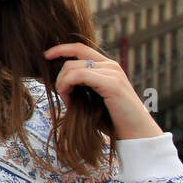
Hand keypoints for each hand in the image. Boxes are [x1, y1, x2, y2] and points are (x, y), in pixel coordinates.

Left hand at [43, 43, 162, 140]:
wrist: (137, 134)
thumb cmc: (113, 120)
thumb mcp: (93, 100)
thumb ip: (80, 87)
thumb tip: (57, 83)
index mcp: (107, 66)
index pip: (80, 48)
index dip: (61, 49)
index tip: (46, 56)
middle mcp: (111, 65)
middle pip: (72, 60)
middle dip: (60, 78)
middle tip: (62, 97)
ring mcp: (112, 72)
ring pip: (73, 68)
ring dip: (62, 85)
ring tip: (67, 101)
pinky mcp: (112, 83)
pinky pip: (79, 76)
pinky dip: (67, 87)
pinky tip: (69, 101)